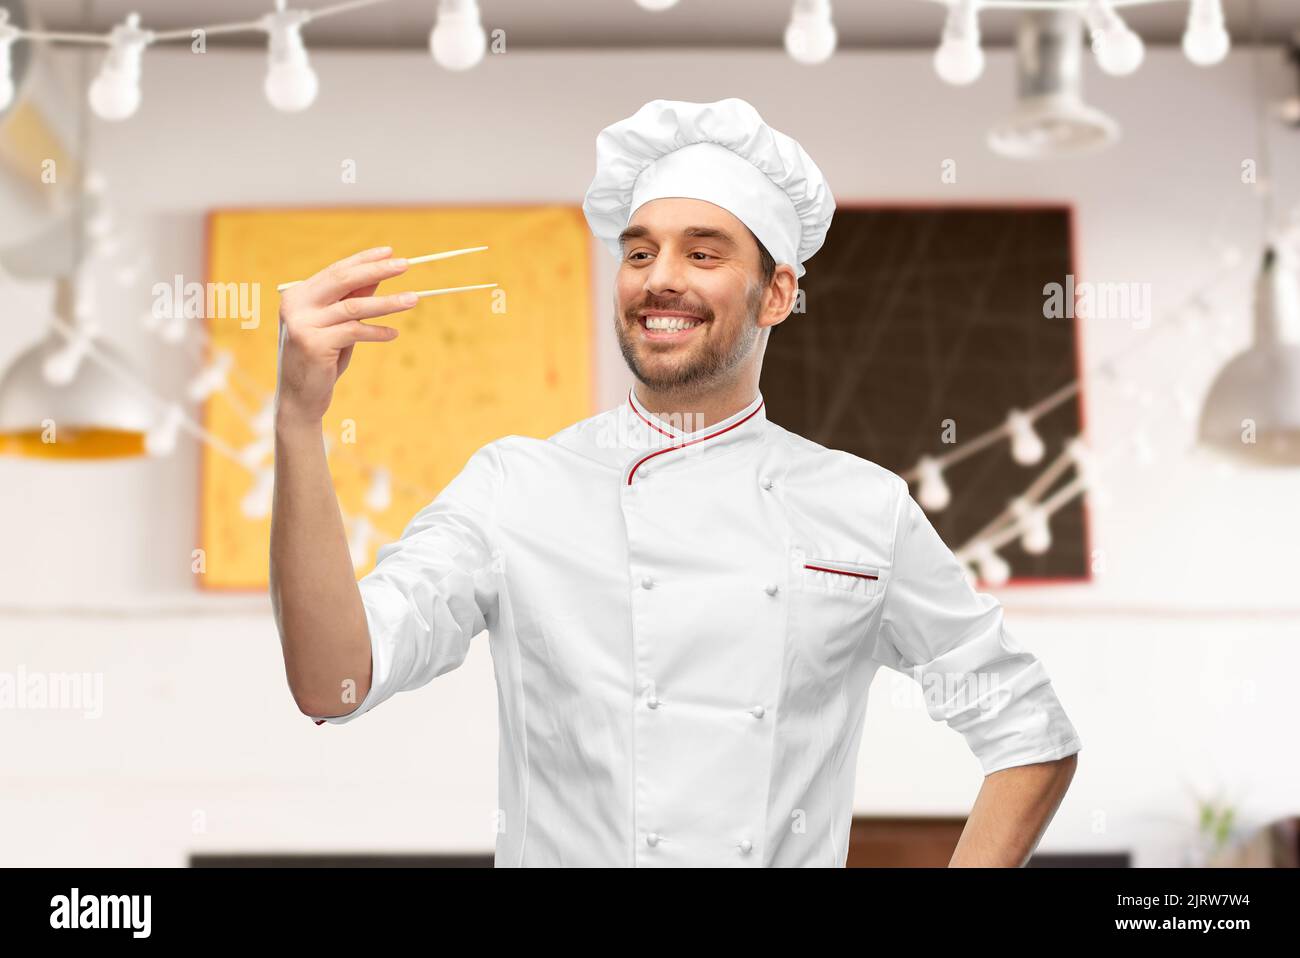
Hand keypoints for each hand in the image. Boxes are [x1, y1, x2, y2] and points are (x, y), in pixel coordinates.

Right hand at [274, 245, 415, 426]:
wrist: (301, 397)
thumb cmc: (322, 359)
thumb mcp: (337, 325)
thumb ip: (352, 300)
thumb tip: (378, 275)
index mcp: (298, 295)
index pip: (336, 271)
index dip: (363, 260)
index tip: (389, 252)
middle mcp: (296, 305)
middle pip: (343, 280)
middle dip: (377, 270)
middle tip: (405, 265)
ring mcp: (303, 324)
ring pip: (354, 306)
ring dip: (388, 302)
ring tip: (413, 299)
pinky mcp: (314, 344)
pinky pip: (355, 332)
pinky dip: (377, 332)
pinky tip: (393, 334)